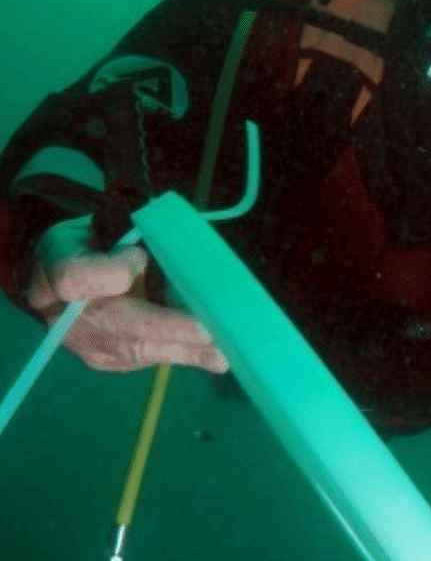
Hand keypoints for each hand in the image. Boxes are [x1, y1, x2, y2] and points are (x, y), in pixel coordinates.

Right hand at [26, 216, 228, 373]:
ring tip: (221, 351)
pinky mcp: (108, 360)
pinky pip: (147, 359)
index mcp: (58, 265)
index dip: (109, 273)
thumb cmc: (95, 241)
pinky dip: (184, 355)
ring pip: (136, 349)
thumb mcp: (102, 221)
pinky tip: (215, 358)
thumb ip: (125, 229)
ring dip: (183, 349)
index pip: (74, 277)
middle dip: (166, 327)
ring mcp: (86, 342)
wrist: (68, 274)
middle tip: (207, 330)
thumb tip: (151, 252)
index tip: (138, 258)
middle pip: (116, 323)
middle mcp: (65, 313)